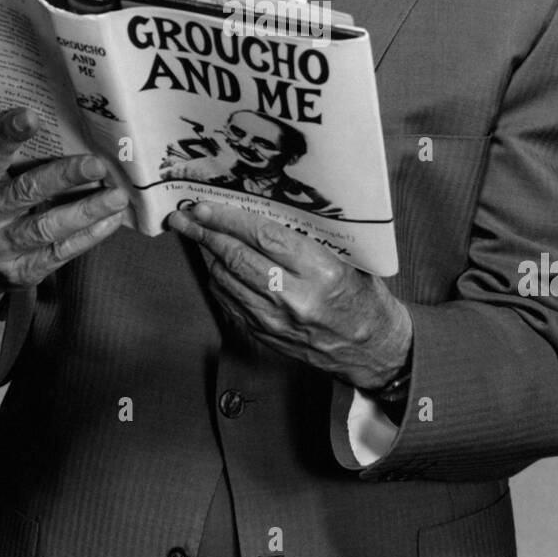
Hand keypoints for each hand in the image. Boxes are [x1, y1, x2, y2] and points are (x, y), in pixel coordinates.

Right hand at [0, 107, 129, 334]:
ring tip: (117, 196)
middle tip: (97, 164)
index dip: (6, 137)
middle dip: (64, 176)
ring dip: (87, 210)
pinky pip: (59, 252)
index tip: (30, 116)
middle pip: (25, 191)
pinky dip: (89, 235)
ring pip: (47, 226)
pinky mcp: (19, 272)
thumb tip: (68, 135)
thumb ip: (10, 164)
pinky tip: (111, 220)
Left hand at [166, 202, 412, 388]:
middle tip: (184, 217)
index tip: (205, 207)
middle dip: (206, 233)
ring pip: (226, 281)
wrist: (373, 349)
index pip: (264, 236)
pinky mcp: (267, 336)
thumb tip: (262, 210)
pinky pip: (230, 303)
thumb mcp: (346, 259)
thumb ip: (307, 239)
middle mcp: (295, 298)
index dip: (229, 219)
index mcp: (321, 271)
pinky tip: (214, 265)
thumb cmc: (363, 297)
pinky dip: (218, 280)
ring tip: (197, 235)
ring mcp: (277, 321)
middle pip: (237, 258)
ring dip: (207, 255)